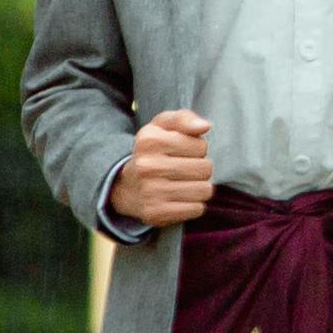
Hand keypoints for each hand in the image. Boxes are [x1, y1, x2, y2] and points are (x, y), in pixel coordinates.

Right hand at [109, 107, 212, 230]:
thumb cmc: (154, 152)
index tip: (182, 152)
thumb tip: (205, 126)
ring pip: (204, 190)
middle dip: (201, 168)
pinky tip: (179, 199)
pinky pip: (197, 209)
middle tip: (184, 170)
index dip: (197, 149)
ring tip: (184, 184)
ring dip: (200, 188)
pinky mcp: (156, 214)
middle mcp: (147, 166)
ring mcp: (150, 192)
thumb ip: (184, 119)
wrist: (127, 187)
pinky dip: (193, 205)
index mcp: (149, 140)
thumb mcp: (163, 127)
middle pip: (205, 168)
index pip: (201, 146)